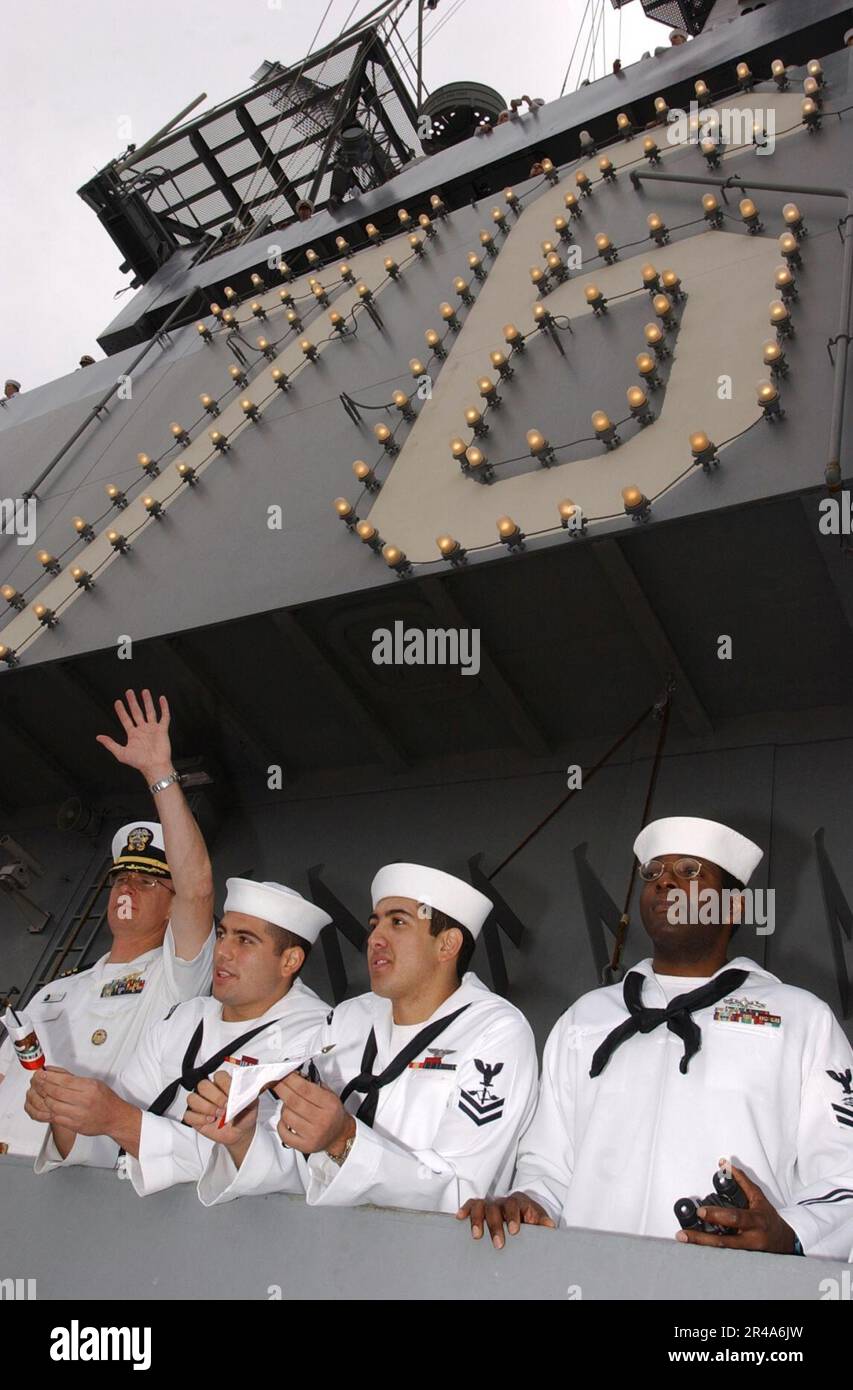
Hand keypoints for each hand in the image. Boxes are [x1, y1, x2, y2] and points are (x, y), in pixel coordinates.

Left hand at [28, 1067, 121, 1136]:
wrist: (114, 1117)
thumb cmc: (105, 1099)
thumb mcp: (93, 1082)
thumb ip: (73, 1077)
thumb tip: (53, 1072)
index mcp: (90, 1087)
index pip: (64, 1080)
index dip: (49, 1077)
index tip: (41, 1074)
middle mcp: (84, 1101)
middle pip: (56, 1093)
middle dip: (43, 1085)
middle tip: (36, 1081)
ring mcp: (79, 1115)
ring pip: (53, 1106)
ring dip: (43, 1098)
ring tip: (39, 1092)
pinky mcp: (74, 1126)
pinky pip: (55, 1118)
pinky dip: (48, 1110)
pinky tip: (45, 1105)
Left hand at [96, 689, 172, 781]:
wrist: (154, 765)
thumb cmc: (139, 762)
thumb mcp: (121, 753)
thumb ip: (110, 744)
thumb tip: (98, 737)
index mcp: (133, 734)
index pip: (126, 719)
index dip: (121, 711)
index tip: (117, 702)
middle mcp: (142, 730)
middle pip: (137, 712)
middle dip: (133, 702)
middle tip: (129, 692)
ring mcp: (152, 729)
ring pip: (150, 712)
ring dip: (147, 702)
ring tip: (144, 692)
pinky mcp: (162, 730)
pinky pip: (164, 717)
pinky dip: (164, 708)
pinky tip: (162, 699)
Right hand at [183, 1070, 258, 1151]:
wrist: (240, 1132)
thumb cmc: (244, 1115)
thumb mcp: (252, 1105)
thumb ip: (247, 1098)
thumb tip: (241, 1096)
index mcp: (223, 1084)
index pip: (219, 1076)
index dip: (225, 1085)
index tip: (232, 1095)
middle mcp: (210, 1092)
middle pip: (203, 1085)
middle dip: (215, 1097)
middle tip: (225, 1107)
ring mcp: (201, 1104)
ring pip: (192, 1098)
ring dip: (206, 1107)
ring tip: (218, 1115)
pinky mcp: (194, 1117)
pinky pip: (188, 1115)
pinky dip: (199, 1118)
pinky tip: (210, 1120)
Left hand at [272, 1072, 353, 1155]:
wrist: (340, 1136)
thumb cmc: (333, 1114)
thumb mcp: (331, 1095)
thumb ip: (315, 1084)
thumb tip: (295, 1075)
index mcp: (329, 1105)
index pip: (305, 1089)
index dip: (291, 1080)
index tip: (284, 1074)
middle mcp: (322, 1120)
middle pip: (293, 1102)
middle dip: (282, 1089)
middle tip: (277, 1083)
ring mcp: (312, 1135)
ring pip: (287, 1116)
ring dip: (283, 1107)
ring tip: (288, 1105)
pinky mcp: (304, 1146)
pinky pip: (284, 1133)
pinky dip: (281, 1124)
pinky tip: (286, 1120)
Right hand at [457, 1192, 556, 1248]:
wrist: (522, 1210)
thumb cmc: (529, 1217)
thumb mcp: (538, 1219)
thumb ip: (542, 1222)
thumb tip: (550, 1227)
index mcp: (518, 1202)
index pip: (514, 1205)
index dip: (513, 1217)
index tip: (514, 1230)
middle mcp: (502, 1202)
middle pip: (496, 1208)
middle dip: (496, 1226)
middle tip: (499, 1244)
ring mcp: (490, 1204)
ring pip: (481, 1205)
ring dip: (478, 1219)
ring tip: (477, 1235)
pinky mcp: (479, 1207)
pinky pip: (471, 1204)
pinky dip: (465, 1209)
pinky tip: (459, 1217)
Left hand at [675, 1162, 795, 1253]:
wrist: (784, 1241)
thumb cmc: (769, 1218)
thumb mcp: (759, 1198)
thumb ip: (742, 1181)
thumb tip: (725, 1165)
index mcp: (756, 1221)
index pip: (735, 1218)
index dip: (717, 1215)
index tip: (701, 1212)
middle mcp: (751, 1240)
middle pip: (724, 1242)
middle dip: (702, 1238)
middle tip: (684, 1233)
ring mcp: (745, 1253)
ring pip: (721, 1252)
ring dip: (701, 1246)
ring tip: (683, 1239)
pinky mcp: (741, 1260)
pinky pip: (722, 1256)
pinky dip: (707, 1252)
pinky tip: (693, 1247)